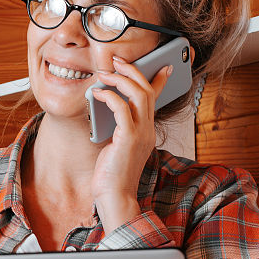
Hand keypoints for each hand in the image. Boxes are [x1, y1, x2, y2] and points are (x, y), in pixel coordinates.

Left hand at [88, 55, 171, 230]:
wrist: (115, 196)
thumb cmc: (112, 175)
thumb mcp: (117, 147)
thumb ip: (118, 129)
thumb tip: (108, 110)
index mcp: (147, 131)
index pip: (157, 99)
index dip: (159, 80)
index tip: (161, 65)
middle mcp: (148, 129)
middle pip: (147, 90)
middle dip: (133, 71)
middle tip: (117, 61)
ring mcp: (140, 133)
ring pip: (139, 94)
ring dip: (121, 79)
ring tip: (104, 74)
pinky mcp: (129, 138)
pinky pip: (122, 108)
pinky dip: (109, 97)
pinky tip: (97, 94)